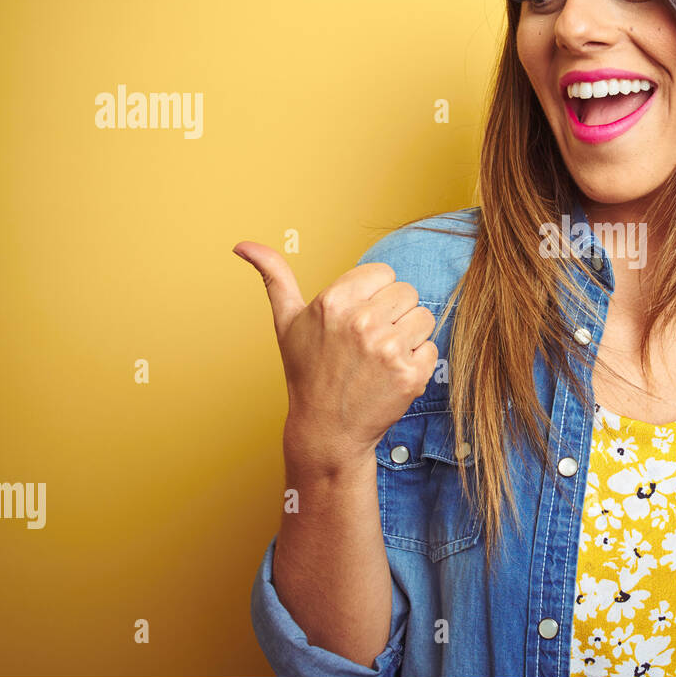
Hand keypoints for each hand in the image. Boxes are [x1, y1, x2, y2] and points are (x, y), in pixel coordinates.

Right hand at [233, 241, 438, 473]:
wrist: (326, 430)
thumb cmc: (307, 373)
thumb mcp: (286, 322)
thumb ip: (274, 276)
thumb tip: (243, 245)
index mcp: (334, 301)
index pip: (384, 272)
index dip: (374, 294)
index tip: (358, 318)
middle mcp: (361, 321)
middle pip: (407, 292)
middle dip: (393, 313)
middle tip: (369, 341)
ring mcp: (388, 349)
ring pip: (423, 318)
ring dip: (408, 336)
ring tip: (380, 357)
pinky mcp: (410, 375)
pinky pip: (432, 348)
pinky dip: (417, 362)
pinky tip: (391, 375)